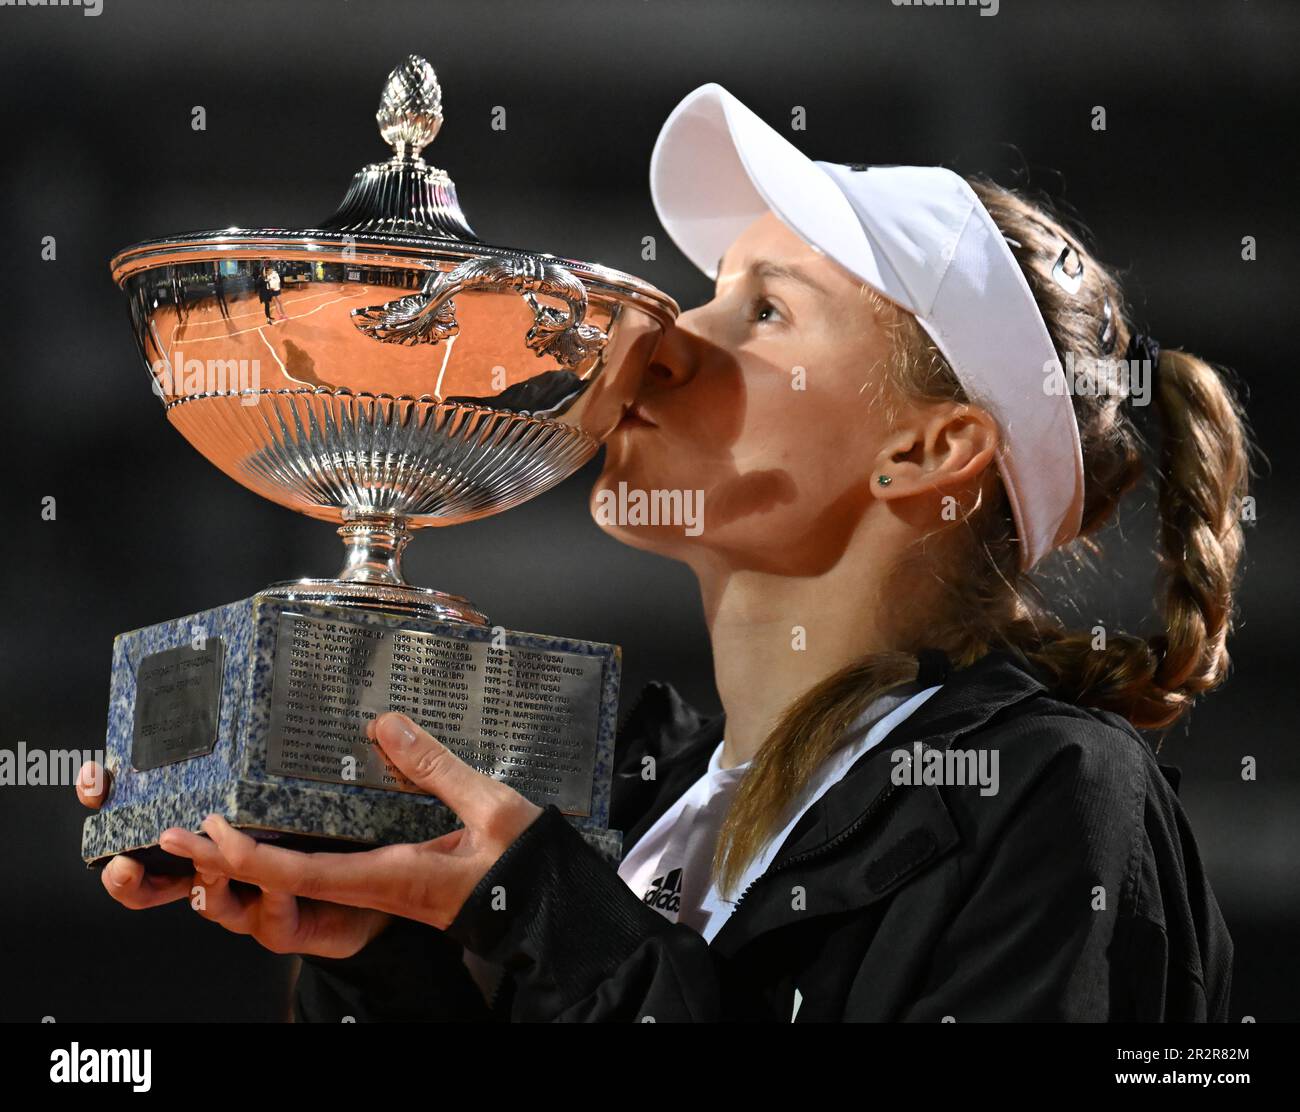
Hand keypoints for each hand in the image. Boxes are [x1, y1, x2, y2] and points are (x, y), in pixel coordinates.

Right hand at [76, 760, 391, 958]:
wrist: (393, 878)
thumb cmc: (345, 816)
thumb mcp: (316, 764)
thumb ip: (299, 732)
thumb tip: (281, 682)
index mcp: (222, 820)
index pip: (149, 811)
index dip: (113, 800)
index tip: (97, 777)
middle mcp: (226, 862)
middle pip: (156, 877)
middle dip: (129, 873)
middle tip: (120, 862)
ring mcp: (252, 897)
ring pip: (210, 898)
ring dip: (205, 878)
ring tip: (209, 855)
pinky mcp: (290, 923)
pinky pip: (273, 919)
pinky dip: (272, 903)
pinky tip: (279, 885)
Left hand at [158, 712, 543, 931]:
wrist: (549, 909)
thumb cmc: (526, 866)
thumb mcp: (489, 806)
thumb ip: (435, 767)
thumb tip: (383, 726)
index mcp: (391, 876)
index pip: (300, 874)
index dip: (248, 856)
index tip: (208, 829)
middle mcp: (377, 888)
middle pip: (283, 882)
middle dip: (226, 860)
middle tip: (173, 834)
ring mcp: (382, 888)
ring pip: (300, 880)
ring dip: (249, 860)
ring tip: (209, 830)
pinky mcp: (393, 878)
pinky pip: (326, 873)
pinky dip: (287, 856)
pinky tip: (278, 833)